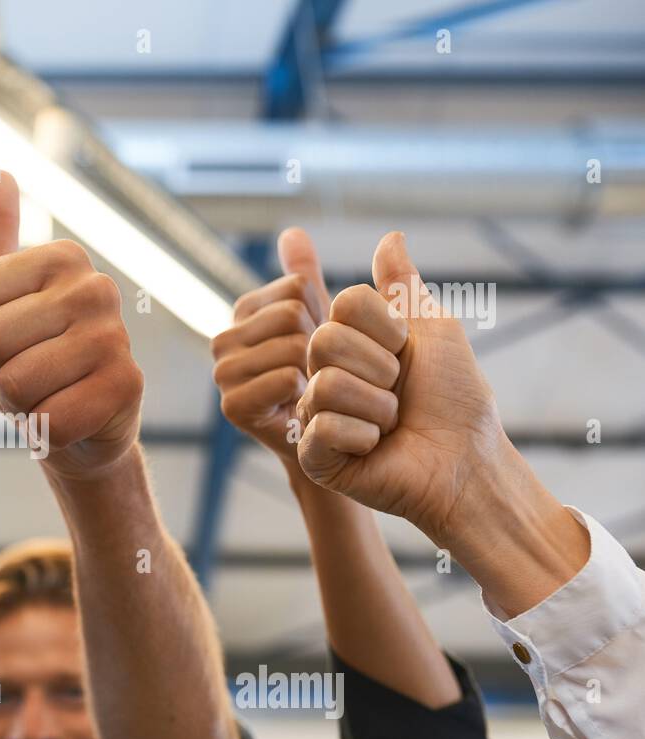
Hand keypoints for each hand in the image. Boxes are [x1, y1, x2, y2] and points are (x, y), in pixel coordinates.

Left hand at [0, 171, 143, 480]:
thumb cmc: (32, 358)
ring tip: (48, 393)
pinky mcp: (126, 386)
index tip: (11, 337)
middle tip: (29, 373)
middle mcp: (94, 286)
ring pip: (14, 382)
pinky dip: (47, 429)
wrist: (78, 427)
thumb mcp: (1, 296)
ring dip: (21, 403)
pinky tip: (70, 416)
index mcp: (61, 256)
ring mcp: (115, 335)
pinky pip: (48, 418)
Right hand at [211, 228, 327, 465]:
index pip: (296, 286)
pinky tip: (306, 412)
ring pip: (291, 345)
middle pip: (290, 313)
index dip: (325, 314)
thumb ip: (304, 275)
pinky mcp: (232, 406)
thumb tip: (291, 232)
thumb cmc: (344, 379)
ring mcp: (224, 374)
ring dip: (320, 371)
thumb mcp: (325, 317)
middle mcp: (225, 340)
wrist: (349, 446)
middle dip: (323, 343)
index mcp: (245, 312)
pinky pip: (285, 378)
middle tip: (321, 373)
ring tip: (316, 392)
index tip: (323, 345)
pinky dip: (309, 395)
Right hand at [295, 231, 506, 542]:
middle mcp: (324, 376)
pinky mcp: (314, 456)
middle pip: (326, 340)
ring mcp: (315, 417)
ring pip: (326, 383)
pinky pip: (323, 426)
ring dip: (378, 406)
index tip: (406, 354)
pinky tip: (375, 449)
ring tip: (391, 425)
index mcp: (348, 344)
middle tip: (399, 393)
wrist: (467, 459)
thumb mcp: (433, 329)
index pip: (343, 304)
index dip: (386, 327)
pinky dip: (363, 436)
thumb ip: (403, 284)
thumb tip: (390, 235)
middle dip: (381, 366)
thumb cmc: (456, 398)